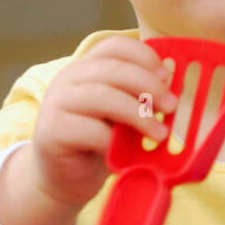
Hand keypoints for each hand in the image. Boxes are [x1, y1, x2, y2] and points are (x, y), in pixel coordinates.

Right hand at [31, 33, 179, 209]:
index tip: (167, 77)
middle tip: (171, 106)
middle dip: (148, 86)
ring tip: (159, 134)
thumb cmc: (99, 144)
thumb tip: (169, 93)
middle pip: (113, 69)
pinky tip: (127, 154)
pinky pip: (91, 131)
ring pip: (104, 97)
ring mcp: (57, 102)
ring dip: (138, 114)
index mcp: (87, 67)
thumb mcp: (122, 116)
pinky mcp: (52, 131)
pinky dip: (115, 142)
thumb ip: (139, 100)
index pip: (114, 46)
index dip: (144, 56)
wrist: (64, 178)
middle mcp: (69, 78)